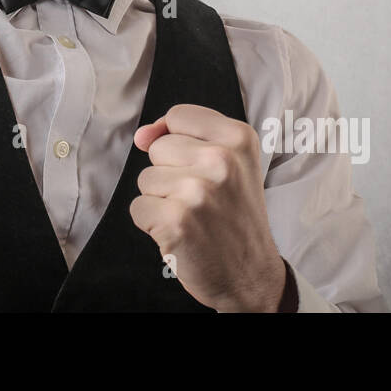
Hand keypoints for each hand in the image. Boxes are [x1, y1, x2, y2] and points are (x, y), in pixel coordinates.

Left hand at [131, 103, 287, 311]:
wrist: (252, 275)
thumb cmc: (236, 218)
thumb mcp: (232, 164)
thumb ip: (186, 137)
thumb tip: (142, 136)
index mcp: (239, 138)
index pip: (179, 115)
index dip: (176, 139)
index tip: (195, 164)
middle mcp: (221, 160)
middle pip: (158, 148)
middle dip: (170, 174)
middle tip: (202, 199)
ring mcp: (199, 191)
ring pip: (146, 179)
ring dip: (162, 200)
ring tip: (193, 216)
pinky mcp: (177, 220)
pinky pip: (138, 208)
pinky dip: (153, 225)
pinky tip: (181, 233)